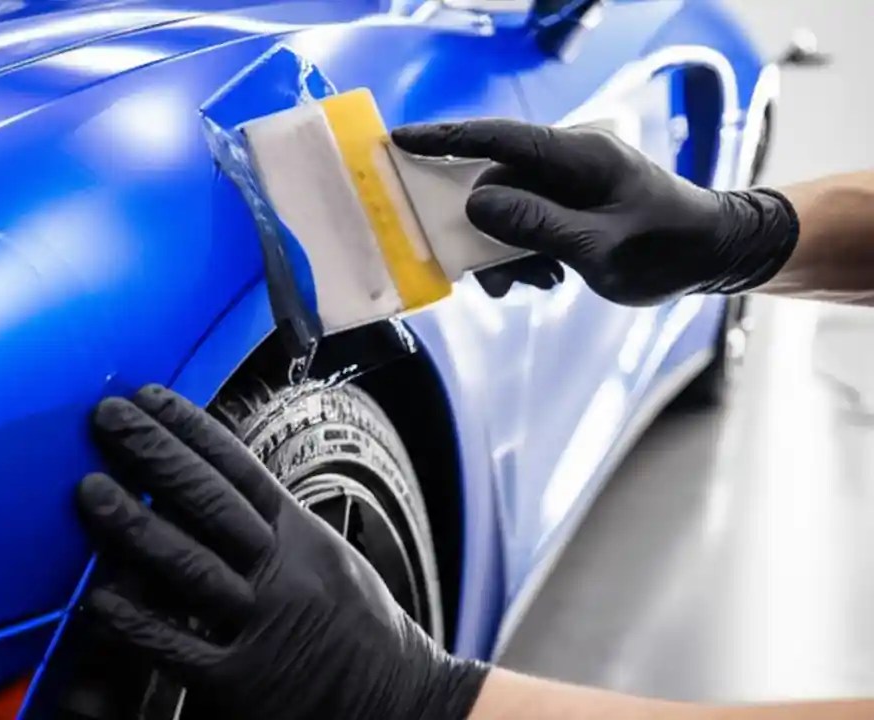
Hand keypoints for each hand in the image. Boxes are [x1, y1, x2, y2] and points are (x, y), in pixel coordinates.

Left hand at [76, 385, 488, 719]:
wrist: (402, 708)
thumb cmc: (359, 633)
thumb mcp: (327, 564)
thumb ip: (274, 530)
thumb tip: (214, 485)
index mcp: (303, 539)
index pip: (240, 470)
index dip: (191, 429)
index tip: (149, 398)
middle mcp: (285, 576)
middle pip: (211, 503)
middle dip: (156, 456)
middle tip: (108, 419)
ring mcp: (263, 629)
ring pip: (191, 567)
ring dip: (135, 526)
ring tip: (90, 489)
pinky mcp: (241, 685)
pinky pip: (179, 648)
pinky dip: (137, 622)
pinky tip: (97, 598)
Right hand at [392, 119, 798, 305]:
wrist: (716, 256)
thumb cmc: (668, 248)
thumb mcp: (601, 246)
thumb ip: (537, 224)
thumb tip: (477, 202)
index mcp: (578, 156)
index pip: (498, 138)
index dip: (445, 139)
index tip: (399, 142)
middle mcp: (567, 162)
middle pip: (494, 181)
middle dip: (480, 230)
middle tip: (484, 275)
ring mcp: (568, 184)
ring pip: (506, 209)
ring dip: (505, 251)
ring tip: (530, 283)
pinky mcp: (569, 207)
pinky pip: (525, 224)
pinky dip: (523, 255)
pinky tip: (545, 278)